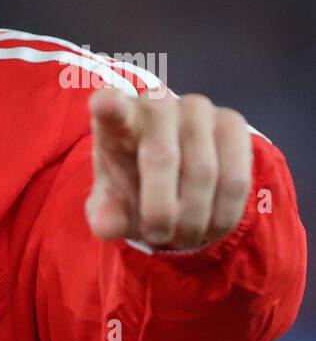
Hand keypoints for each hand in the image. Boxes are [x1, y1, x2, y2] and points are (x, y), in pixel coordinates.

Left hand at [85, 89, 252, 249]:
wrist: (174, 176)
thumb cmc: (132, 183)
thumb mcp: (112, 204)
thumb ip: (105, 214)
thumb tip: (107, 225)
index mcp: (115, 119)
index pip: (109, 104)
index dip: (109, 105)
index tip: (107, 104)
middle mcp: (157, 103)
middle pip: (161, 157)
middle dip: (160, 211)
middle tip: (157, 237)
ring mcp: (197, 108)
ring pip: (203, 172)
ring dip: (193, 219)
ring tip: (181, 237)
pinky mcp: (232, 123)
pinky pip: (235, 177)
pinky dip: (222, 214)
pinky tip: (208, 228)